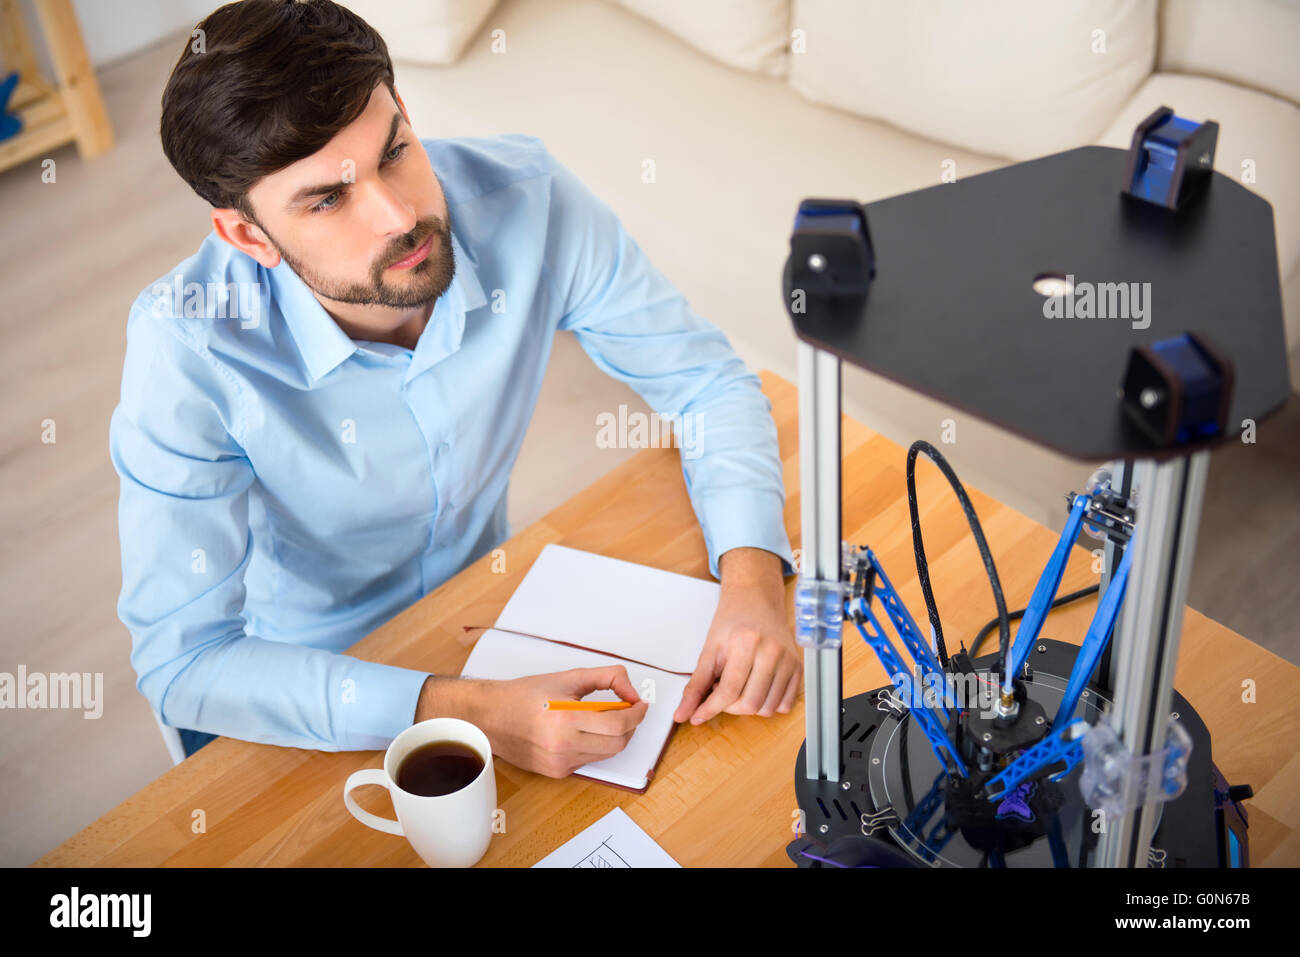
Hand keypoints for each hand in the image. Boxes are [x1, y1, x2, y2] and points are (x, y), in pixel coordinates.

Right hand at [463, 667, 648, 778]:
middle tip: (628, 710)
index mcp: (565, 719)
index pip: (618, 724)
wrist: (492, 715)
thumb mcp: (569, 677)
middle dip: (630, 726)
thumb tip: (631, 691)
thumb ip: (607, 678)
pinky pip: (589, 761)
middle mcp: (562, 746)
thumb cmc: (526, 694)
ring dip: (614, 736)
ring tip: (603, 718)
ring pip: (606, 754)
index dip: (637, 713)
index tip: (640, 704)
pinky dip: (595, 746)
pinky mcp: (557, 772)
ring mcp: (560, 763)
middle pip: (618, 743)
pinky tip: (583, 731)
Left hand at [673, 554, 801, 723]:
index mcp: (746, 643)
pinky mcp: (798, 667)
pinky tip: (755, 688)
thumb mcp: (709, 649)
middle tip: (720, 692)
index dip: (710, 709)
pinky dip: (767, 705)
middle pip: (750, 704)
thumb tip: (683, 712)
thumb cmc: (732, 620)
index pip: (728, 691)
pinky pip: (784, 704)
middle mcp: (772, 651)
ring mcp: (789, 660)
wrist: (756, 598)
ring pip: (768, 708)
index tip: (698, 717)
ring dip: (748, 707)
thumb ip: (696, 684)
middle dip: (730, 708)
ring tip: (738, 686)